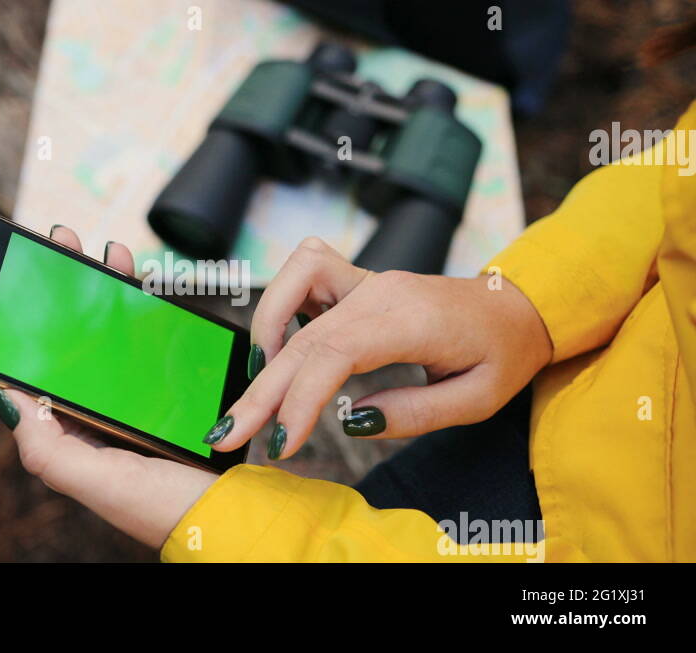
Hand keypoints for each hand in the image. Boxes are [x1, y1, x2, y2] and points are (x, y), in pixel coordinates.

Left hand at [0, 225, 215, 548]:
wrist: (234, 515)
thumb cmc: (164, 509)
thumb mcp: (94, 481)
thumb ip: (46, 447)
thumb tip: (5, 395)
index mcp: (75, 434)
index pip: (39, 368)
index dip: (29, 322)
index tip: (24, 276)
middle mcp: (102, 414)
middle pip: (76, 340)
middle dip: (69, 288)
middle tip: (63, 242)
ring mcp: (139, 399)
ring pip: (114, 333)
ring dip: (107, 289)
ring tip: (108, 255)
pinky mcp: (174, 390)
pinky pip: (153, 341)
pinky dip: (146, 309)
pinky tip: (144, 286)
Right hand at [208, 237, 552, 459]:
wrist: (519, 305)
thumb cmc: (502, 352)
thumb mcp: (476, 399)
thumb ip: (412, 414)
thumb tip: (350, 421)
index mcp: (410, 320)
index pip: (334, 354)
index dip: (298, 400)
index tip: (280, 444)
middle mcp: (379, 291)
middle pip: (301, 337)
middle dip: (260, 391)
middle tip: (228, 434)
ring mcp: (365, 279)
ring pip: (290, 293)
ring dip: (262, 338)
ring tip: (254, 387)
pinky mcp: (357, 280)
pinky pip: (303, 273)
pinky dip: (279, 305)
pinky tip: (275, 347)